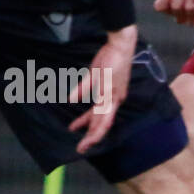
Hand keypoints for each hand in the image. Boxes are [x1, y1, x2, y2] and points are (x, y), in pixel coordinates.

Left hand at [68, 24, 135, 153]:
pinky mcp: (108, 90)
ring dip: (87, 123)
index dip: (94, 136)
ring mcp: (112, 95)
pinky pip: (98, 106)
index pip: (103, 123)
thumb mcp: (96, 72)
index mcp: (112, 98)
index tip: (84, 146)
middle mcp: (114, 100)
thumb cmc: (111, 59)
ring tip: (73, 129)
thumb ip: (84, 87)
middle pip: (101, 122)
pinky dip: (89, 113)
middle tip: (79, 148)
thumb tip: (71, 100)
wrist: (122, 45)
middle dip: (90, 135)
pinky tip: (80, 118)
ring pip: (99, 115)